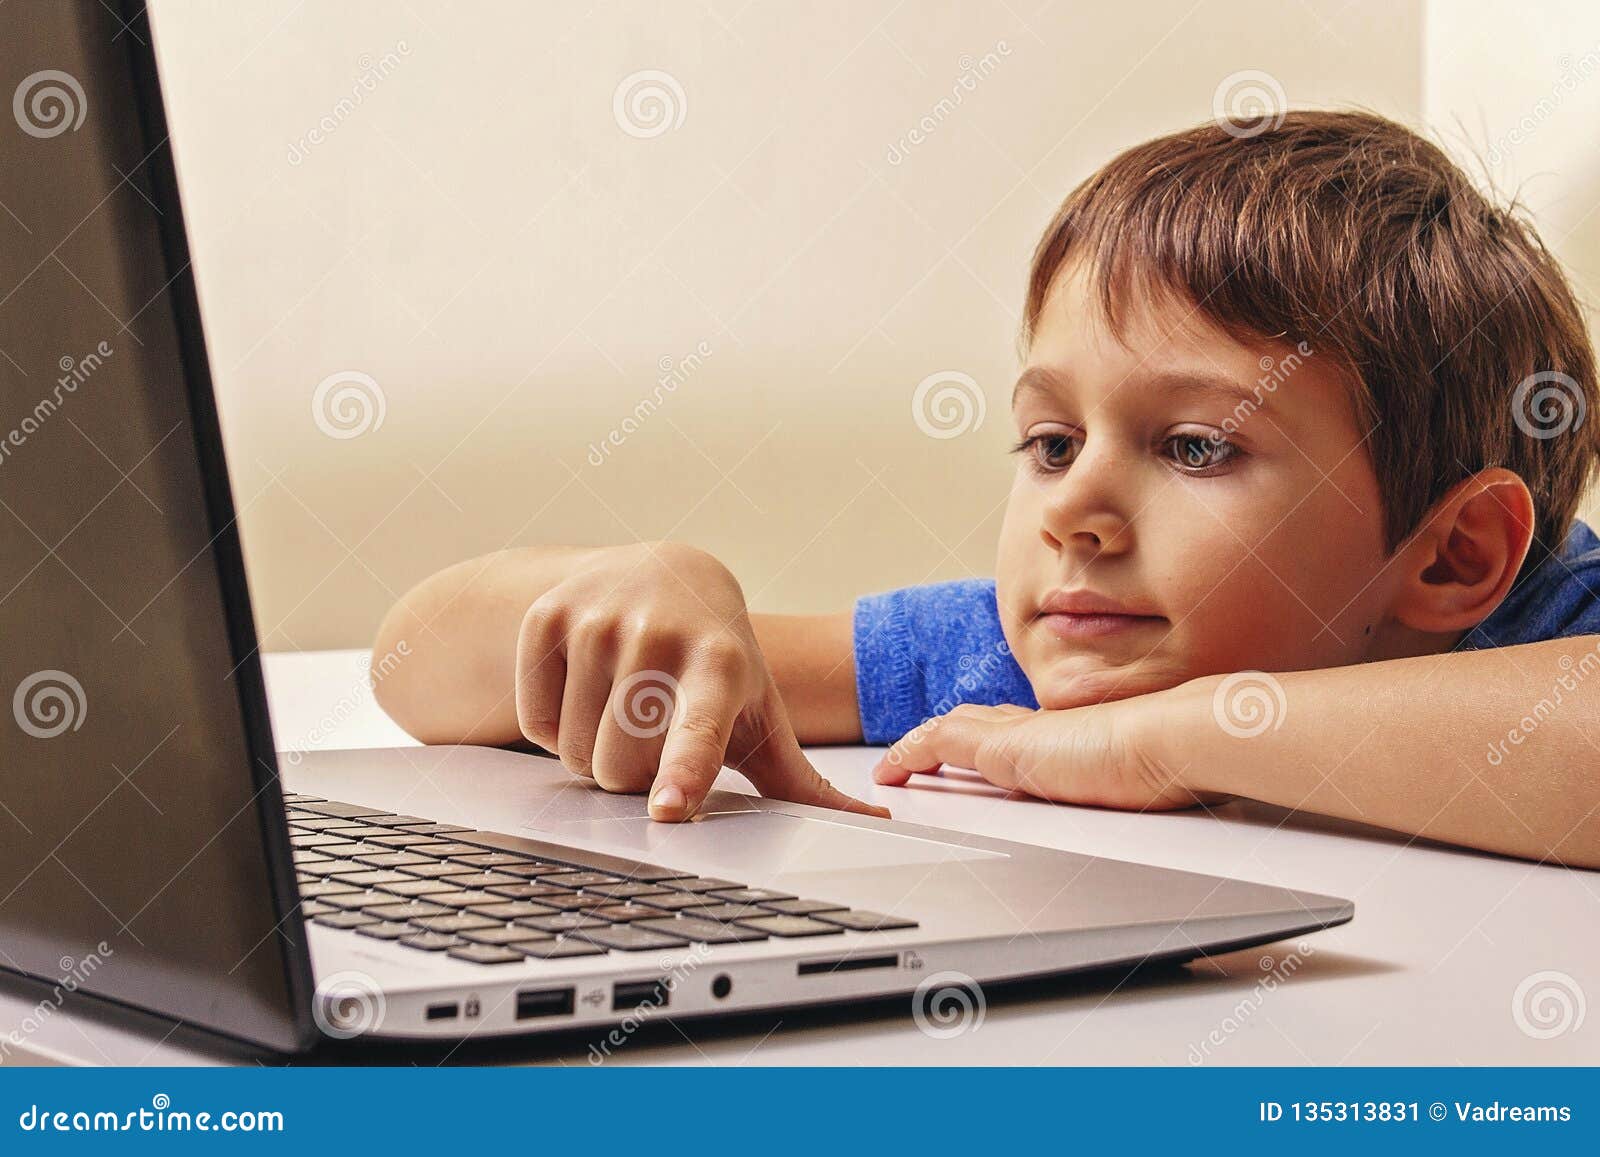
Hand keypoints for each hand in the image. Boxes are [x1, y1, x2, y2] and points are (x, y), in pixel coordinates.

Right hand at [514, 541, 887, 822]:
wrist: (663, 574)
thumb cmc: (717, 663)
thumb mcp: (760, 713)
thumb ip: (804, 780)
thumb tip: (875, 823)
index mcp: (721, 665)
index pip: (698, 730)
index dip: (683, 770)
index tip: (668, 805)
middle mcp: (658, 636)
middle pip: (620, 769)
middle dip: (631, 776)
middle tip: (652, 734)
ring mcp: (598, 621)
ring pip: (572, 751)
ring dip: (591, 754)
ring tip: (621, 710)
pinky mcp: (547, 616)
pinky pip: (533, 722)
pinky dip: (552, 728)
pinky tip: (585, 691)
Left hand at [871, 691, 1230, 810]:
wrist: (1175, 741)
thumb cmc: (1172, 766)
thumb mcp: (1142, 785)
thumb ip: (1128, 787)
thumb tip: (1150, 804)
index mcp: (1069, 737)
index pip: (1016, 731)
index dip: (988, 739)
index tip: (973, 755)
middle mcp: (1040, 728)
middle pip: (977, 724)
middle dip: (946, 739)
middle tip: (918, 757)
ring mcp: (1019, 734)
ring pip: (953, 730)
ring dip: (922, 749)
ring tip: (895, 768)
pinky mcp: (1004, 747)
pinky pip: (940, 743)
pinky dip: (912, 753)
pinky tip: (893, 770)